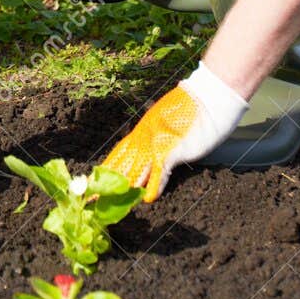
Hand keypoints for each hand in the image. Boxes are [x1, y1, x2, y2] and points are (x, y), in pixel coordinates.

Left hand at [103, 62, 248, 201]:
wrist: (209, 95)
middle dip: (105, 183)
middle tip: (90, 199)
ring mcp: (156, 144)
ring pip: (135, 170)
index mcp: (142, 131)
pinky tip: (148, 198)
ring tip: (108, 202)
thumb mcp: (167, 124)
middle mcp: (144, 138)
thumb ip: (158, 137)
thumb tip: (154, 150)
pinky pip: (160, 171)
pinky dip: (155, 186)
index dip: (107, 168)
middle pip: (121, 165)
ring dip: (123, 188)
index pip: (119, 153)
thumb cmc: (192, 107)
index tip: (94, 181)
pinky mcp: (172, 150)